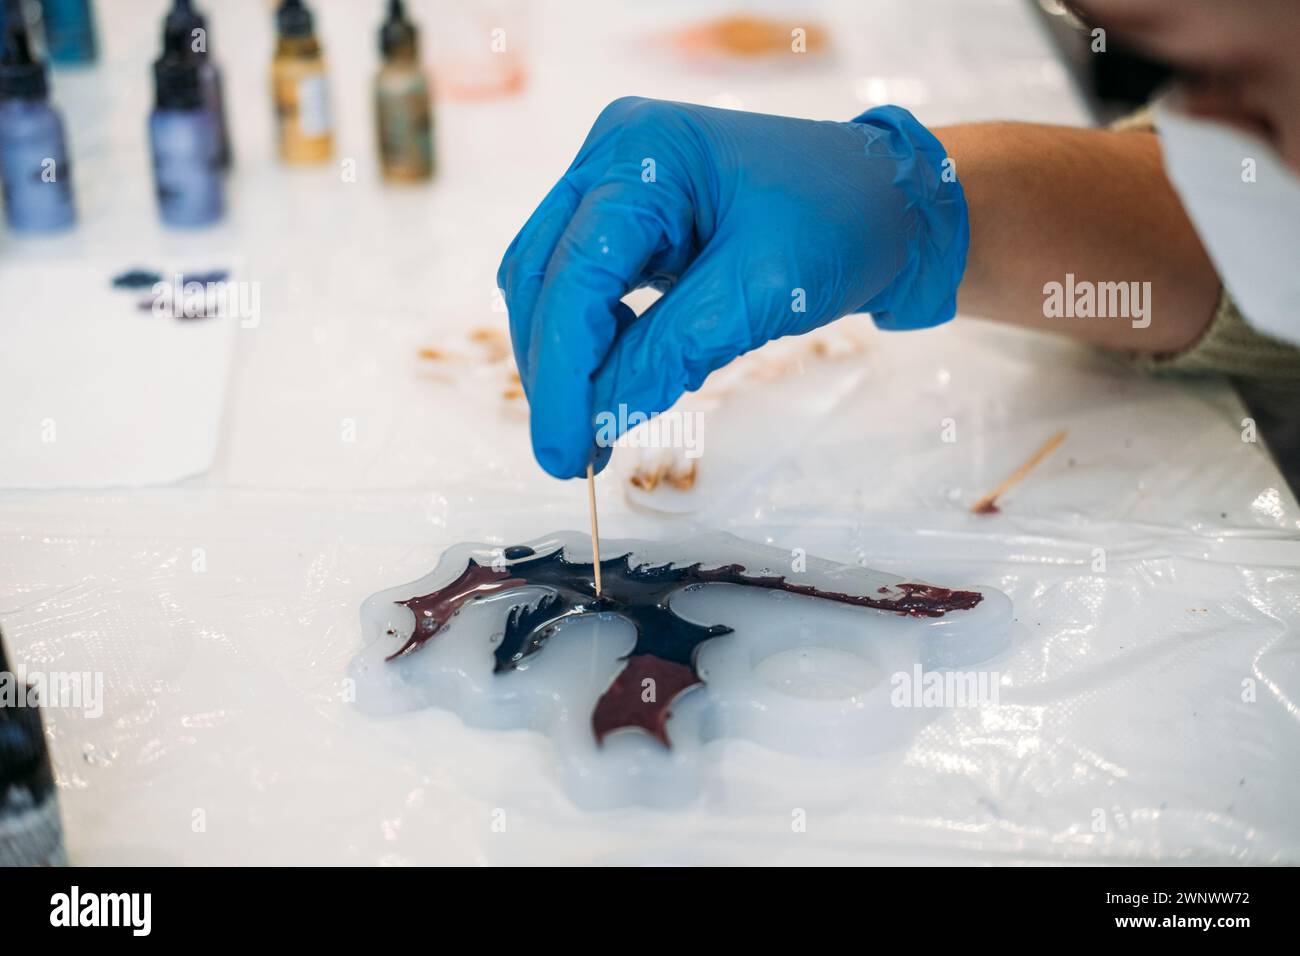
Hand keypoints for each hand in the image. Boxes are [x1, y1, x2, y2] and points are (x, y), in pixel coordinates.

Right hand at [498, 97, 967, 478]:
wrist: (889, 204)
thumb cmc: (841, 223)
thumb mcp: (758, 292)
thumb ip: (669, 354)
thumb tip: (596, 421)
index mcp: (642, 152)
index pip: (573, 274)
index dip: (561, 373)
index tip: (564, 452)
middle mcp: (612, 158)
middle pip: (543, 277)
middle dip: (553, 372)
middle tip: (571, 457)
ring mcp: (616, 187)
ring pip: (553, 286)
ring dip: (566, 363)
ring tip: (589, 435)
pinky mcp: (630, 222)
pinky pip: (586, 289)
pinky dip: (593, 345)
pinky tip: (614, 386)